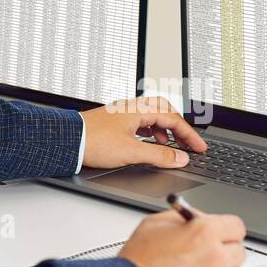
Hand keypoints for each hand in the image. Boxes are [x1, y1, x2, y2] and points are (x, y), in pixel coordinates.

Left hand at [80, 96, 206, 169]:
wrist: (66, 141)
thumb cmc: (92, 142)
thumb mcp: (131, 152)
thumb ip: (159, 156)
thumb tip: (180, 158)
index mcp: (139, 110)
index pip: (173, 119)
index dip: (189, 134)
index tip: (199, 147)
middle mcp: (131, 108)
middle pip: (164, 110)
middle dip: (179, 126)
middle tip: (187, 141)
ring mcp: (121, 114)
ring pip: (151, 115)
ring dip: (164, 129)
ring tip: (167, 145)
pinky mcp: (113, 122)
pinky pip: (139, 121)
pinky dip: (149, 131)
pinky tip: (147, 142)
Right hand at [120, 209, 246, 266]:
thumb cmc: (137, 265)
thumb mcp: (154, 225)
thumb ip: (182, 219)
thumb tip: (197, 219)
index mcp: (205, 233)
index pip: (236, 227)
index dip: (226, 231)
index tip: (222, 235)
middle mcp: (217, 258)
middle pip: (238, 252)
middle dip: (223, 253)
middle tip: (206, 257)